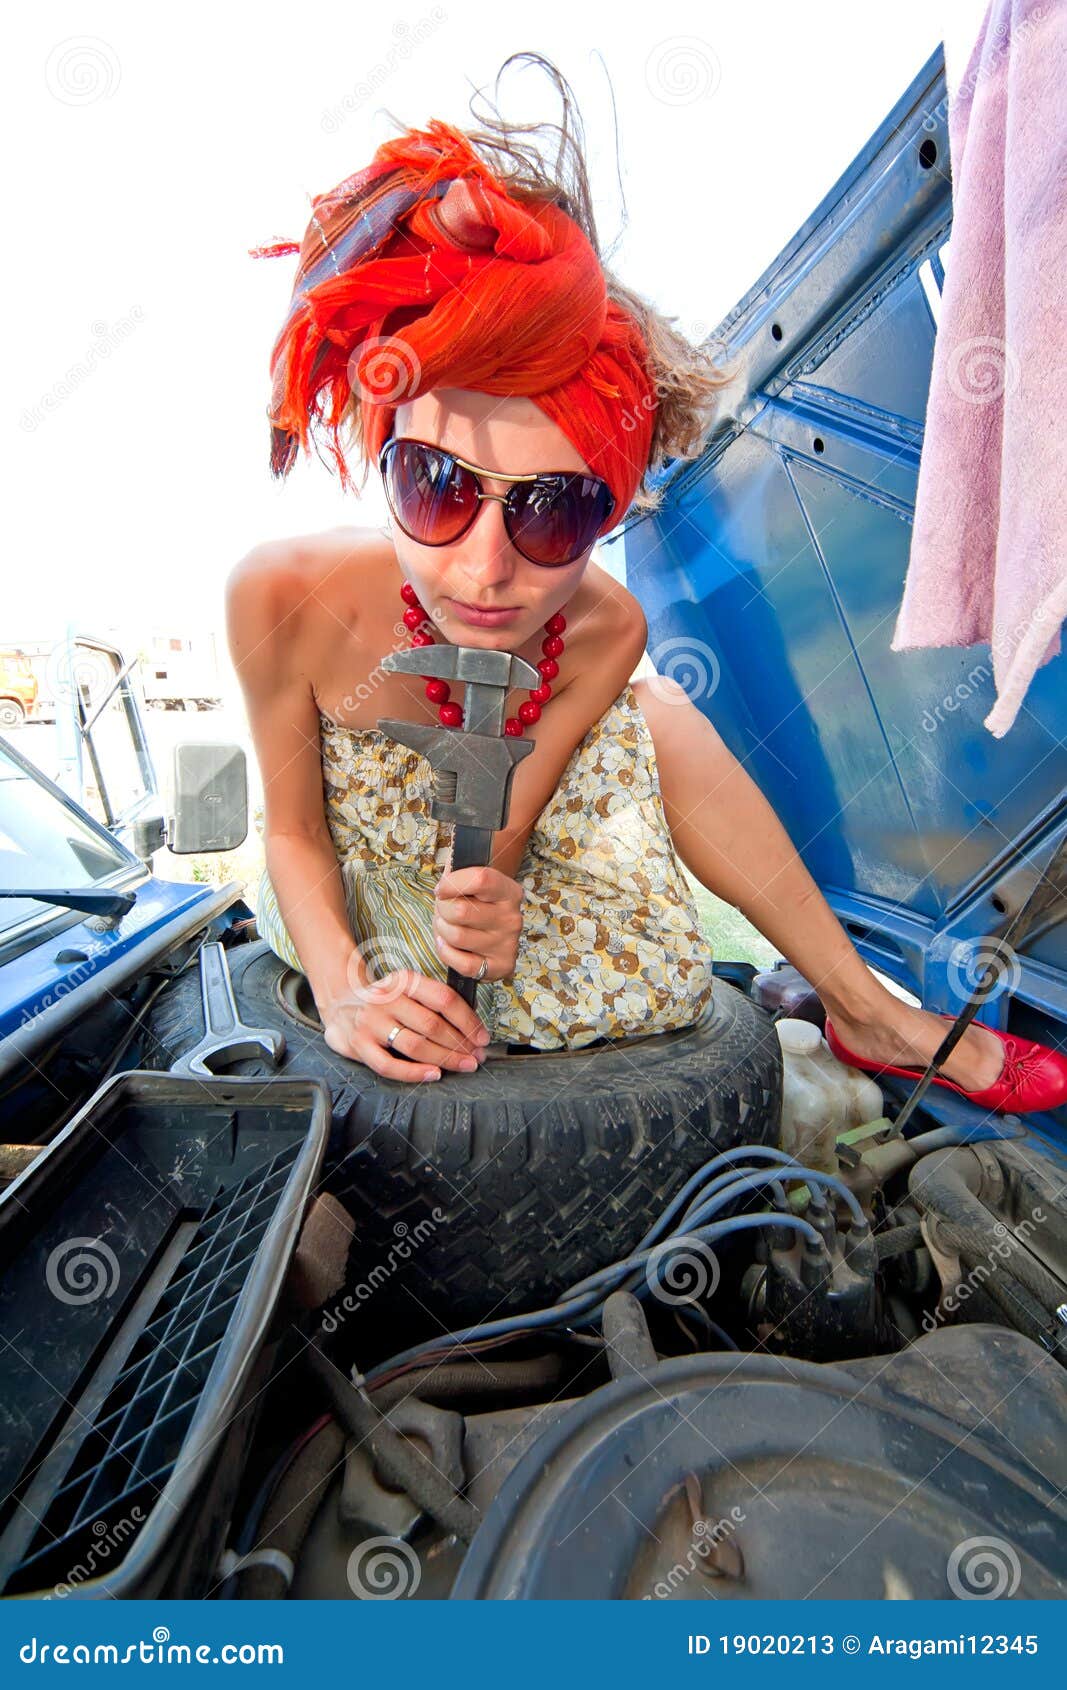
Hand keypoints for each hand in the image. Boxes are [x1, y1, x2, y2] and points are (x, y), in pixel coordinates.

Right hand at [319, 965, 489, 1083]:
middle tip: (477, 1056)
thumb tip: (472, 1024)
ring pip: (414, 1045)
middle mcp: (386, 998)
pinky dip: (414, 1073)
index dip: (468, 1020)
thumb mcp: (406, 987)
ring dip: (445, 1059)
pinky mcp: (359, 1044)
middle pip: (432, 1024)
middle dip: (461, 1044)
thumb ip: (432, 1000)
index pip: (444, 999)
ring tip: (463, 1065)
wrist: (338, 1001)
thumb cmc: (383, 999)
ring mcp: (371, 1022)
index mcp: (404, 980)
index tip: (482, 1037)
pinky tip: (433, 1074)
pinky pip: (389, 1065)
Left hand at [433, 865, 523, 981]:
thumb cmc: (474, 903)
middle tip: (443, 910)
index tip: (441, 889)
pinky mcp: (500, 966)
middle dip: (442, 909)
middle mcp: (512, 917)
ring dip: (442, 930)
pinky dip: (447, 953)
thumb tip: (448, 863)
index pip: (480, 878)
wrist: (492, 933)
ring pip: (457, 936)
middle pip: (460, 911)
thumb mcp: (468, 883)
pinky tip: (447, 944)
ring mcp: (508, 944)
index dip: (452, 882)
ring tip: (446, 927)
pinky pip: (462, 963)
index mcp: (509, 891)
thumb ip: (456, 871)